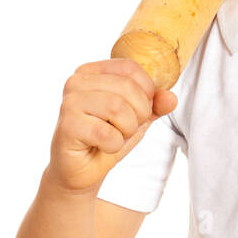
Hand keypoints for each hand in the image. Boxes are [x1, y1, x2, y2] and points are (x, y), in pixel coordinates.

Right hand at [46, 57, 177, 196]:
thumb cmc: (106, 138)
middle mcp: (76, 82)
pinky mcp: (67, 127)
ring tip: (114, 136)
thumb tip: (170, 98)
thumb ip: (155, 104)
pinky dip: (114, 145)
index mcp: (91, 72)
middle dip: (138, 114)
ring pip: (117, 108)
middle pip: (127, 87)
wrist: (81, 170)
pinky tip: (103, 147)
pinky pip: (106, 134)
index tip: (138, 111)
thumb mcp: (137, 117)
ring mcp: (69, 103)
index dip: (146, 92)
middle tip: (126, 129)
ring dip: (126, 130)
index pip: (130, 68)